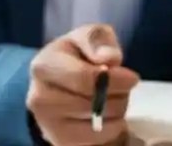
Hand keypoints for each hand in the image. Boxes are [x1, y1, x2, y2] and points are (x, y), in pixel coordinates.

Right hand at [27, 24, 140, 145]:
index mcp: (44, 66)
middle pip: (94, 105)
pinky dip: (110, 130)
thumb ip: (98, 41)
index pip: (85, 79)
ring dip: (116, 113)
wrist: (55, 81)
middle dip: (119, 96)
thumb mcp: (88, 37)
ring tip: (113, 99)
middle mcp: (39, 98)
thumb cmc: (76, 55)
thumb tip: (109, 58)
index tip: (132, 78)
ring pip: (98, 126)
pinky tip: (107, 115)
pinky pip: (96, 141)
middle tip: (123, 88)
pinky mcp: (59, 142)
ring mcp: (46, 124)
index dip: (115, 80)